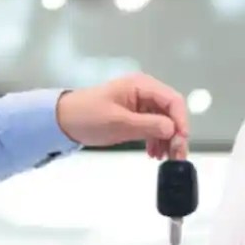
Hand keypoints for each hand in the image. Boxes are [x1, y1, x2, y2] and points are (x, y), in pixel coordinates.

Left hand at [56, 73, 189, 158]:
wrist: (63, 120)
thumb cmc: (88, 116)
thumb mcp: (119, 122)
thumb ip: (148, 125)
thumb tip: (173, 130)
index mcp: (141, 85)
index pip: (172, 100)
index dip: (181, 121)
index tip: (181, 141)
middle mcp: (144, 91)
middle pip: (170, 111)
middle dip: (175, 134)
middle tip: (176, 156)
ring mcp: (139, 103)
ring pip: (163, 121)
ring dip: (167, 139)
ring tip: (164, 159)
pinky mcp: (134, 115)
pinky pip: (152, 126)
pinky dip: (156, 139)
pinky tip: (153, 153)